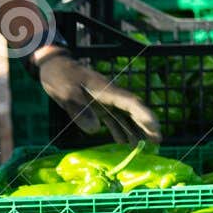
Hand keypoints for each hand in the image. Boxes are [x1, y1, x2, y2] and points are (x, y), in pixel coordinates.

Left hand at [33, 47, 161, 142]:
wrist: (54, 66)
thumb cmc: (61, 76)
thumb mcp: (66, 93)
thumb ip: (80, 110)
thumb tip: (96, 130)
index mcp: (108, 91)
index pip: (132, 104)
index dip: (145, 116)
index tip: (155, 129)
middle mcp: (112, 96)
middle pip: (134, 111)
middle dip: (147, 126)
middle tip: (158, 142)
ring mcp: (106, 101)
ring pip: (126, 117)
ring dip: (136, 130)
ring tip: (143, 146)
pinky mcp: (98, 106)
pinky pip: (113, 119)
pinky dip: (120, 130)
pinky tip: (123, 142)